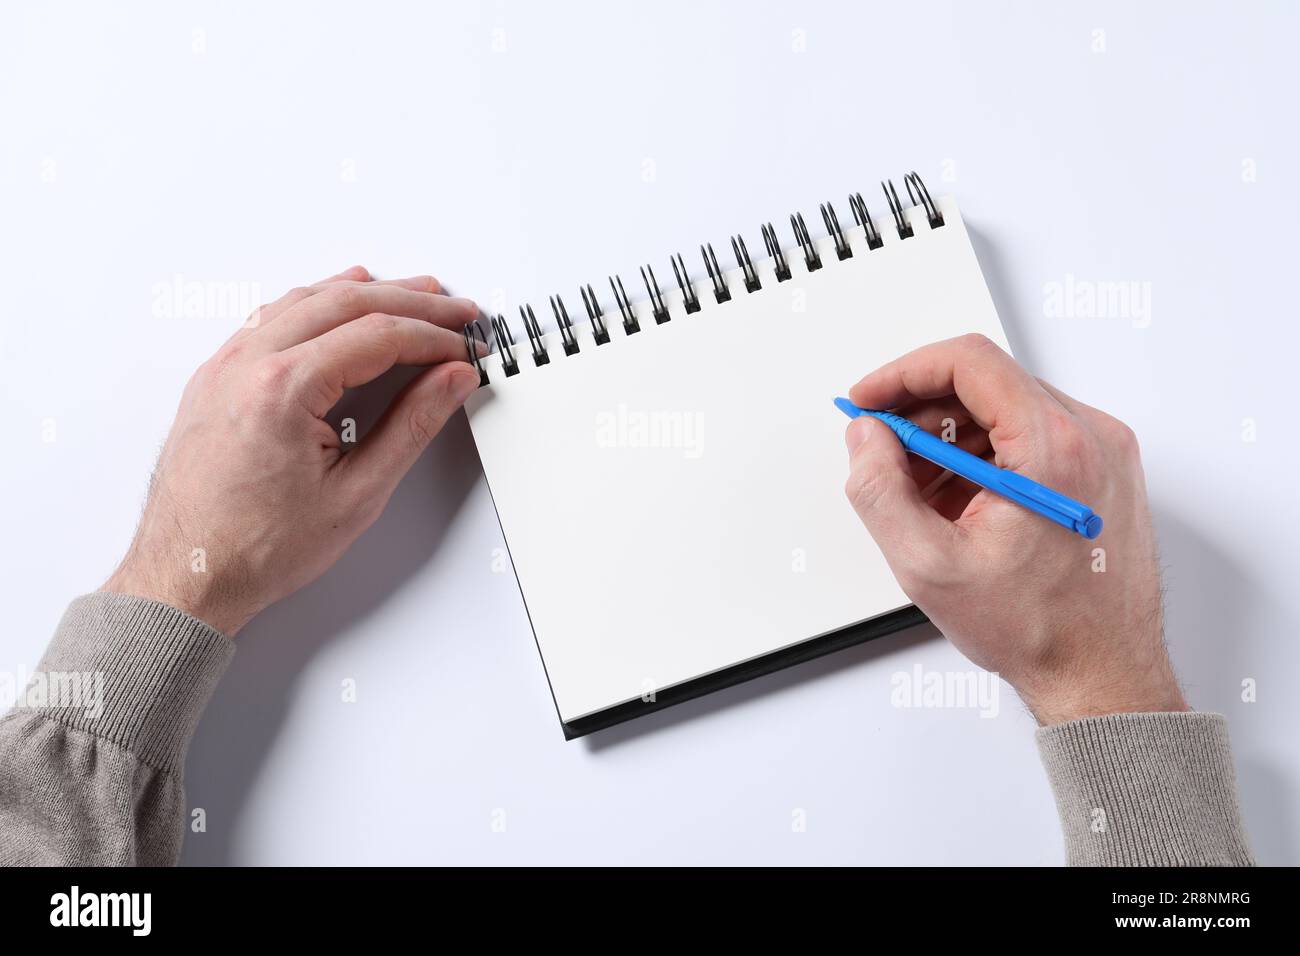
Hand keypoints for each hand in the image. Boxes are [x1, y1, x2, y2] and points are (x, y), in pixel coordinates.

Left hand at [102, 265, 481, 635]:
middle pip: (346, 304)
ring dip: (366, 293)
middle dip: (411, 302)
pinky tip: (341, 299)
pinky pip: (272, 316)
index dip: (433, 336)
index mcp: (281, 390)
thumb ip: (412, 426)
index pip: (377, 336)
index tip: (465, 347)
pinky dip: (318, 301)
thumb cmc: (256, 548)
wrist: (187, 575)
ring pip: (306, 299)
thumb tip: (451, 379)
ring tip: (414, 293)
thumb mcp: (357, 494)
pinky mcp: (216, 376)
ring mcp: (224, 365)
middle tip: (456, 310)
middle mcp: (246, 364)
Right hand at [843, 333, 1185, 724]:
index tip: (869, 401)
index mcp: (1054, 447)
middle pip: (986, 382)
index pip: (968, 362)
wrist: (1102, 676)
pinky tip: (959, 504)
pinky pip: (1031, 435)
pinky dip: (984, 456)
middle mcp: (1090, 436)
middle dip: (920, 412)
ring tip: (921, 496)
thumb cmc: (1037, 630)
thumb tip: (866, 437)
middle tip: (882, 454)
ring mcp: (1104, 451)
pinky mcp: (1104, 470)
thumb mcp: (927, 565)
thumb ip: (879, 490)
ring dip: (950, 438)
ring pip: (1005, 408)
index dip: (902, 373)